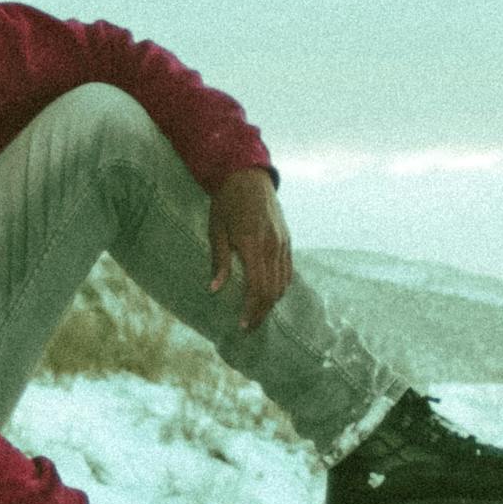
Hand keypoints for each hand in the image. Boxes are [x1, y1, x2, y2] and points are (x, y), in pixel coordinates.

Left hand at [208, 169, 293, 331]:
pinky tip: (268, 294)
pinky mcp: (287, 240)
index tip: (242, 325)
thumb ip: (219, 261)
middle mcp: (272, 246)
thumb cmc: (227, 202)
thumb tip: (214, 289)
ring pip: (282, 283)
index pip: (257, 288)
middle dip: (261, 312)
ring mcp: (283, 243)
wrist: (248, 176)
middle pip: (272, 291)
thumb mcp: (216, 230)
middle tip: (248, 327)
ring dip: (271, 302)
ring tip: (256, 314)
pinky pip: (287, 271)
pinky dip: (279, 287)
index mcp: (253, 244)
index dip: (251, 310)